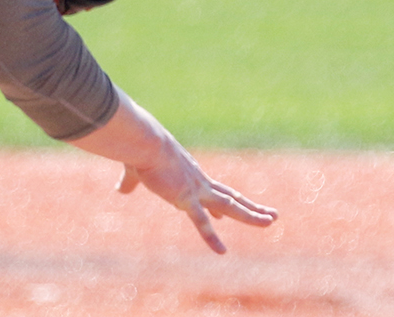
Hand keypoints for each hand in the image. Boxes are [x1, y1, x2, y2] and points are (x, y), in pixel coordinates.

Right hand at [117, 143, 277, 253]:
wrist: (143, 142)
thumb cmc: (139, 150)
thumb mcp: (136, 170)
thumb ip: (130, 182)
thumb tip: (120, 191)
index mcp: (190, 174)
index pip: (213, 190)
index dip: (225, 201)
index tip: (235, 208)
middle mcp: (199, 182)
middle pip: (231, 197)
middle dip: (252, 207)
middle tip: (272, 215)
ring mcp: (196, 191)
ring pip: (230, 206)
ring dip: (252, 215)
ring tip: (272, 221)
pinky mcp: (186, 199)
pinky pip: (201, 223)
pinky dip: (212, 238)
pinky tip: (222, 252)